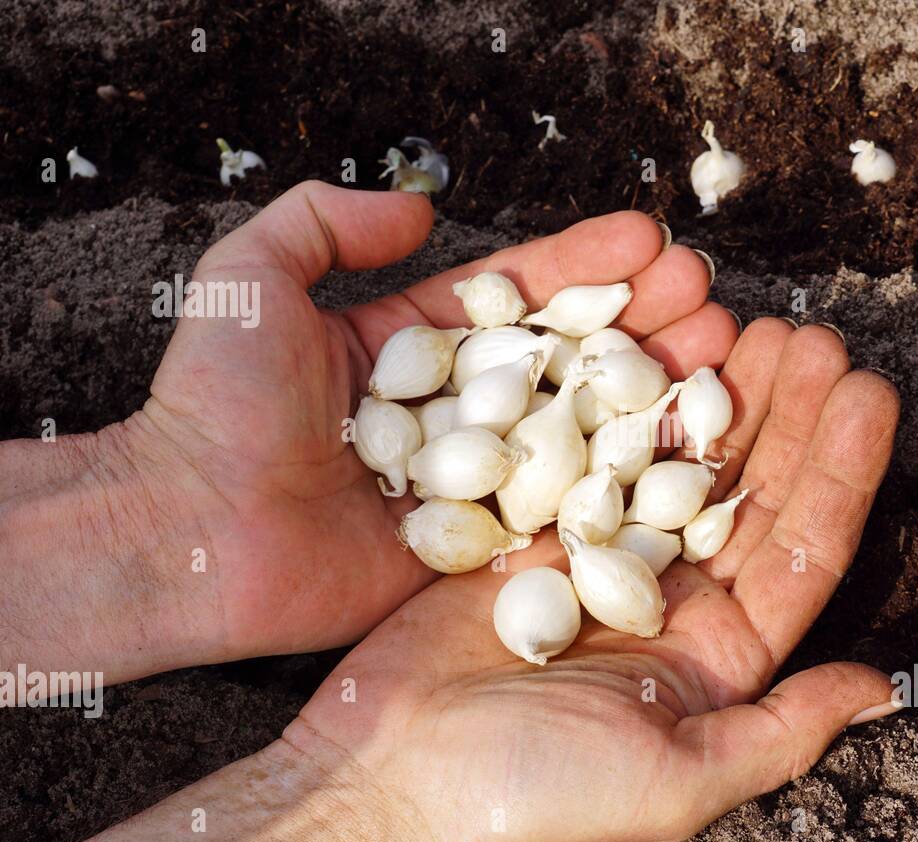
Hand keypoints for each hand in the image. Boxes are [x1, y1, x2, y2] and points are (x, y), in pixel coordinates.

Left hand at [1, 181, 730, 682]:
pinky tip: (690, 453)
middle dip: (645, 325)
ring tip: (722, 355)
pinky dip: (629, 488)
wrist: (188, 530)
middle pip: (570, 362)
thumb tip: (422, 205)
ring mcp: (475, 486)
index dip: (589, 266)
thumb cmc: (214, 404)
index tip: (652, 239)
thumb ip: (329, 221)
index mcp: (417, 350)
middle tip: (709, 296)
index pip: (522, 297)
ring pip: (583, 434)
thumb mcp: (254, 275)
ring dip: (655, 396)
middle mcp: (459, 416)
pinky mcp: (480, 553)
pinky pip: (564, 518)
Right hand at [280, 320, 900, 841]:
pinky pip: (597, 456)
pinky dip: (630, 406)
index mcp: (715, 662)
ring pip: (679, 463)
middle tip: (815, 341)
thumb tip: (882, 692)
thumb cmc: (529, 801)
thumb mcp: (675, 781)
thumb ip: (783, 731)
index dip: (841, 471)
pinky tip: (659, 356)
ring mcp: (602, 561)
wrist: (386, 779)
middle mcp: (668, 605)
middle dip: (789, 413)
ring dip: (721, 397)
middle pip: (749, 492)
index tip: (868, 398)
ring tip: (752, 329)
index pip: (800, 551)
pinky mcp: (535, 532)